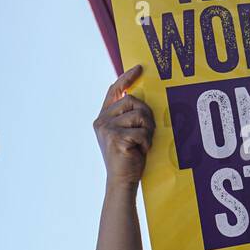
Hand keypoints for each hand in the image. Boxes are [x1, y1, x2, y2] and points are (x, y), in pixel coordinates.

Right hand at [93, 65, 154, 189]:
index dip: (127, 77)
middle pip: (132, 100)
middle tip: (147, 132)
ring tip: (142, 144)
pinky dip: (146, 142)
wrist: (121, 181)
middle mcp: (102, 121)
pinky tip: (140, 151)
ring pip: (139, 115)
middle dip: (146, 115)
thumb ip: (128, 116)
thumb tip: (141, 98)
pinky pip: (142, 131)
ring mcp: (107, 129)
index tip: (139, 68)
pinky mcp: (116, 138)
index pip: (115, 90)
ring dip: (147, 130)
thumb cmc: (128, 157)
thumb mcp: (126, 133)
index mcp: (104, 117)